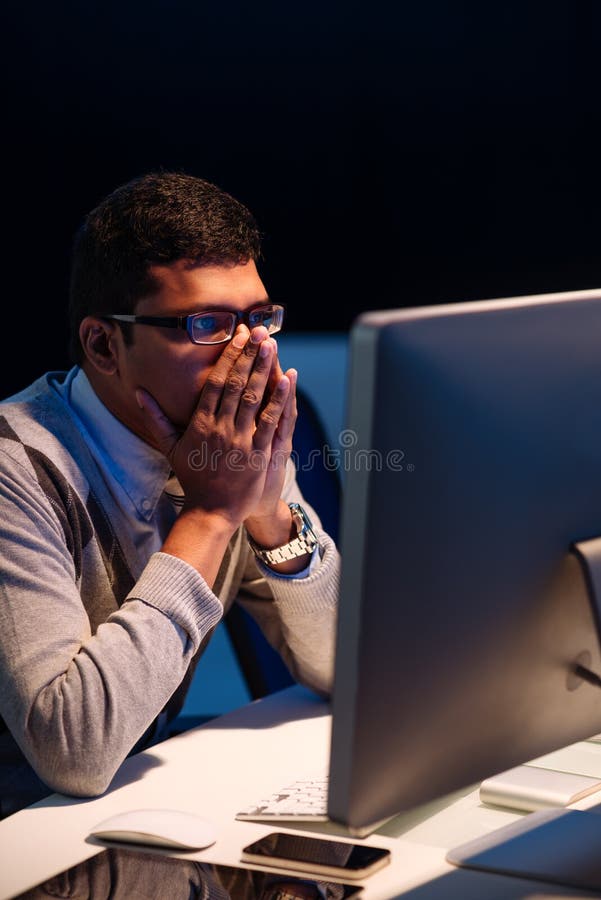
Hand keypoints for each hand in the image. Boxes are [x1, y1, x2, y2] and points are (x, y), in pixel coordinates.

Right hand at [136, 325, 291, 534]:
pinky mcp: (258, 452)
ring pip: (254, 397)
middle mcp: (221, 427)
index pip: (216, 381)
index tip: (237, 336)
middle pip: (237, 383)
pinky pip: (271, 420)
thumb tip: (138, 393)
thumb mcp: (170, 447)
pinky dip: (280, 398)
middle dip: (248, 354)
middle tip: (258, 330)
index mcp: (200, 423)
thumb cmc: (192, 478)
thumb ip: (156, 418)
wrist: (210, 511)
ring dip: (264, 369)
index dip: (228, 356)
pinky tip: (288, 379)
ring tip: (271, 345)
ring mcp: (241, 439)